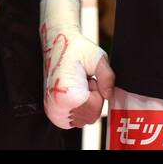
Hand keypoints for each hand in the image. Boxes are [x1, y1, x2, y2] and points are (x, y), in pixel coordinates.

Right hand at [41, 0, 115, 128]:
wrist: (56, 43)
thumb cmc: (76, 49)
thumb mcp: (98, 58)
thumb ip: (107, 77)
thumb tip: (109, 96)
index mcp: (66, 96)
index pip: (95, 108)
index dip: (97, 92)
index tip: (89, 78)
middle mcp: (56, 108)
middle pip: (90, 116)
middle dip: (92, 99)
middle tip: (84, 80)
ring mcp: (53, 113)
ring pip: (84, 119)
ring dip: (86, 103)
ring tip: (79, 84)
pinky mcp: (53, 114)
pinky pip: (76, 119)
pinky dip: (79, 107)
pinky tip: (74, 91)